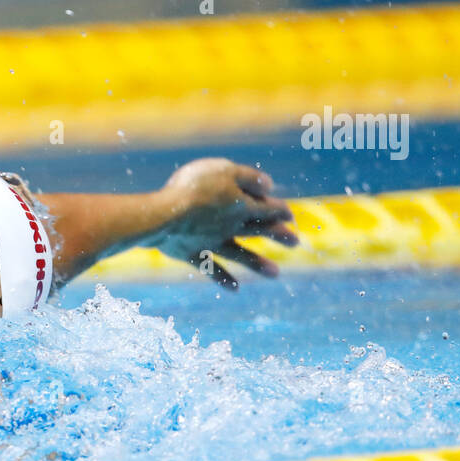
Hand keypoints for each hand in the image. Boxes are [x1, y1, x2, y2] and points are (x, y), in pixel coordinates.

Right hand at [156, 158, 298, 288]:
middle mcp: (229, 226)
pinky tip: (235, 289)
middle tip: (295, 242)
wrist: (164, 215)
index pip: (266, 207)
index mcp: (240, 205)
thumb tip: (269, 186)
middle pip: (258, 230)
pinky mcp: (192, 254)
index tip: (290, 215)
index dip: (279, 210)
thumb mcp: (224, 171)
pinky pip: (211, 269)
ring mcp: (211, 242)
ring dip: (258, 263)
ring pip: (240, 254)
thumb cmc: (193, 188)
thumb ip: (248, 178)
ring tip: (276, 274)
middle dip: (277, 235)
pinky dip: (223, 279)